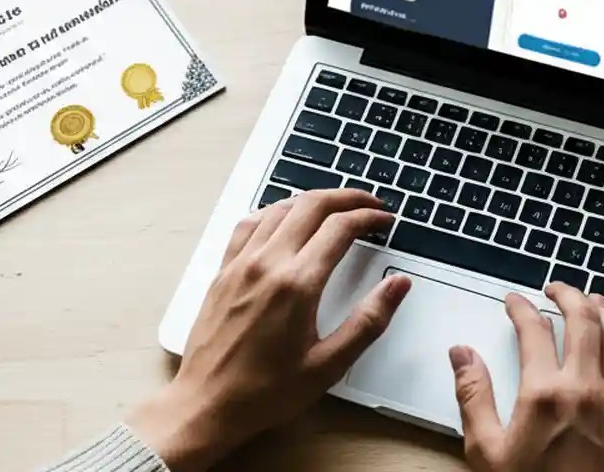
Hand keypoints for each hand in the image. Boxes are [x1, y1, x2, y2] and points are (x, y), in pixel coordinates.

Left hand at [128, 190, 411, 471]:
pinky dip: (274, 211)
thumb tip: (398, 285)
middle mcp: (267, 264)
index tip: (385, 219)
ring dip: (312, 200)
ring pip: (280, 207)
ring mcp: (240, 264)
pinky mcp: (223, 272)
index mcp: (297, 284)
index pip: (340, 228)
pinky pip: (249, 224)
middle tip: (369, 203)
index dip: (369, 217)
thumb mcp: (329, 364)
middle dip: (346, 198)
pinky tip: (284, 218)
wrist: (205, 406)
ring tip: (334, 207)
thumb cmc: (266, 392)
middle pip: (311, 205)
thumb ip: (369, 320)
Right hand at [450, 283, 603, 471]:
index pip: (533, 330)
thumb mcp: (485, 451)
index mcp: (544, 395)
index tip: (514, 301)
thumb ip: (473, 396)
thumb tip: (461, 355)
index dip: (521, 308)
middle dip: (568, 294)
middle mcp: (584, 391)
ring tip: (591, 298)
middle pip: (583, 320)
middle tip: (555, 286)